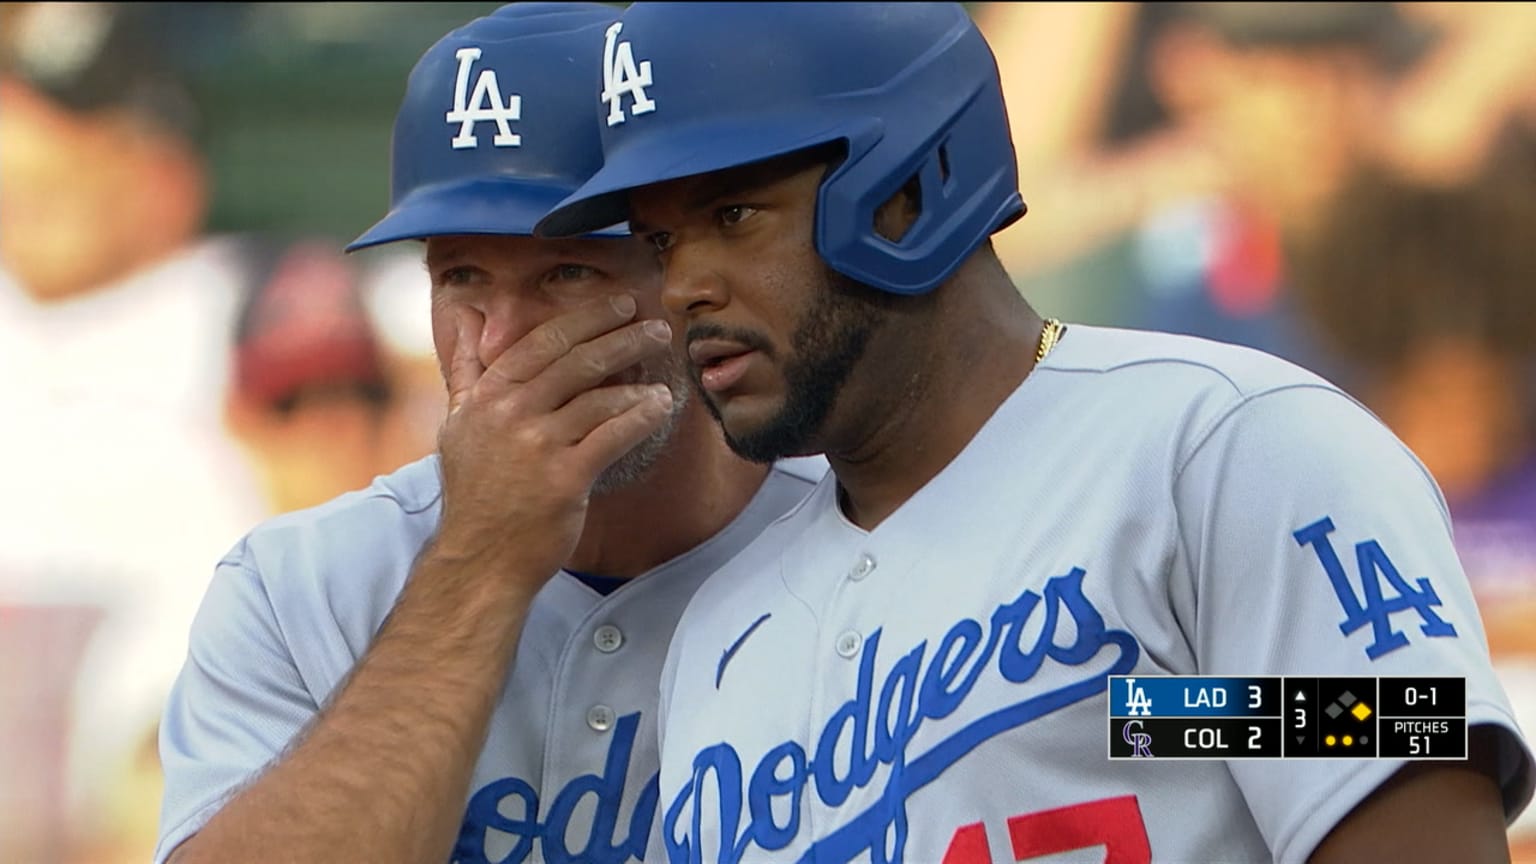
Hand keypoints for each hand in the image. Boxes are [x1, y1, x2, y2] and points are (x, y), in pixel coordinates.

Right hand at [432, 294, 674, 580]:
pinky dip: (642, 416)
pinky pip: (613, 435)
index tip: (619, 306)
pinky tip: (660, 407)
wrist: (479, 558)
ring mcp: (535, 445)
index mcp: (486, 396)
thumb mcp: (457, 423)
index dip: (585, 319)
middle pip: (576, 361)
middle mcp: (507, 413)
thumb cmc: (475, 492)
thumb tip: (467, 316)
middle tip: (656, 327)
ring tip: (663, 378)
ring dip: (637, 383)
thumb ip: (467, 369)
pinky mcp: (563, 479)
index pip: (541, 341)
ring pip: (599, 397)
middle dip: (622, 338)